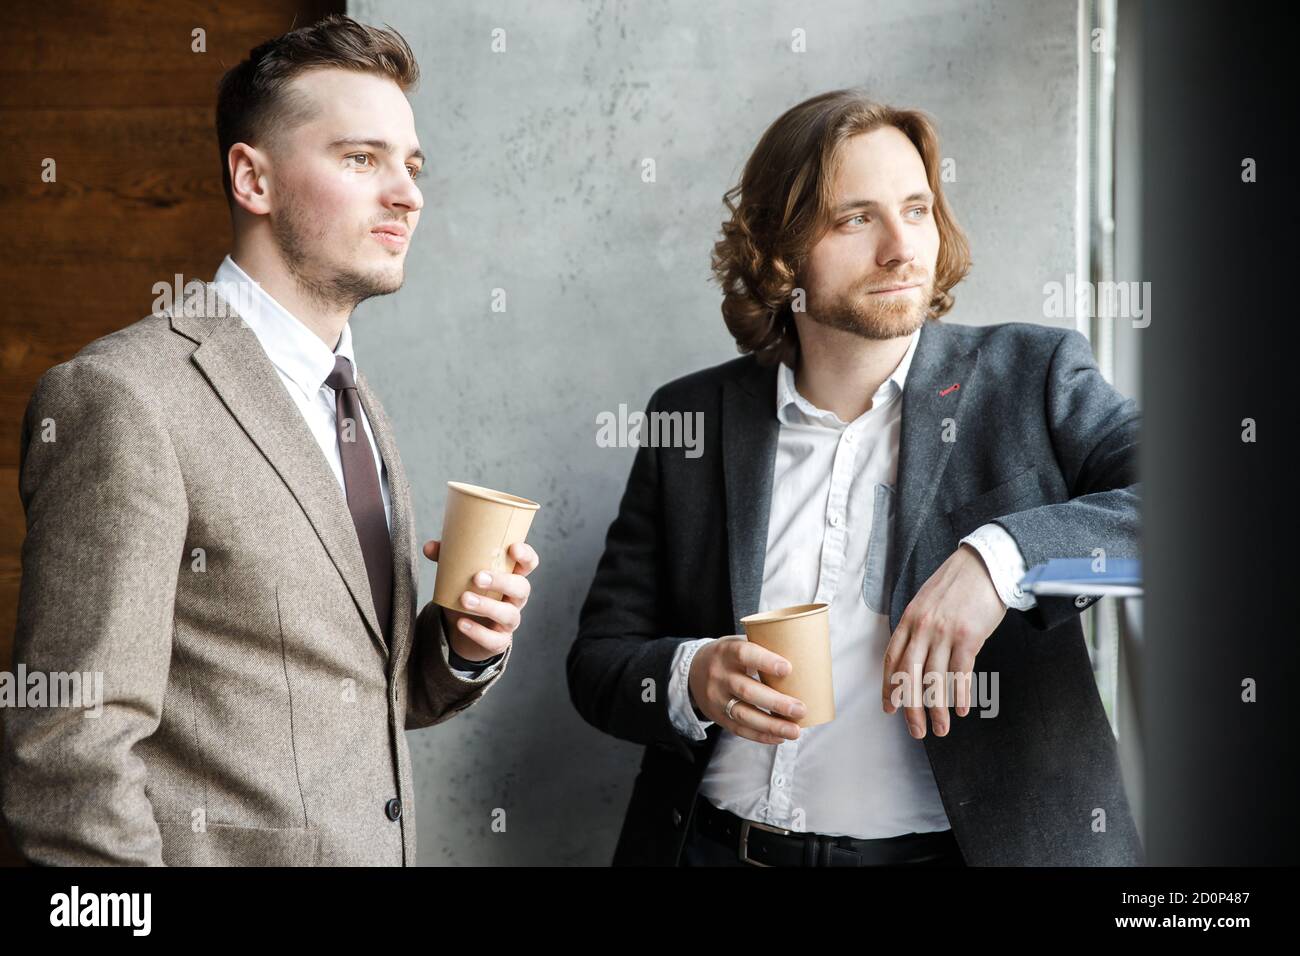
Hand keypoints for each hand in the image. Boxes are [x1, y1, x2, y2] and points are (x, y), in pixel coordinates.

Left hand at [422, 540, 539, 661]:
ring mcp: (509, 620)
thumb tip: (429, 547)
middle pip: (521, 588)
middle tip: (477, 577)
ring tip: (465, 600)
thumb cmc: (468, 591)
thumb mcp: (460, 574)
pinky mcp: (499, 641)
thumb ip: (447, 559)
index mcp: (511, 576)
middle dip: (502, 582)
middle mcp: (515, 598)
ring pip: (509, 614)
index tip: (513, 548)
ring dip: (488, 606)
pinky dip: (478, 632)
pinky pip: (494, 639)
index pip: (529, 563)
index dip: (526, 556)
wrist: (462, 626)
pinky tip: (462, 624)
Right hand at [687, 636, 805, 743]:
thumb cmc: (729, 656)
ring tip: (795, 731)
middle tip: (800, 709)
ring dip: (772, 725)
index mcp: (727, 652)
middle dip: (776, 702)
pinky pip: (739, 729)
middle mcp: (719, 675)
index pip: (744, 654)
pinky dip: (761, 736)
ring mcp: (717, 698)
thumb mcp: (738, 643)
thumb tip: (806, 659)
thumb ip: (763, 650)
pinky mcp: (718, 716)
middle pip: (747, 690)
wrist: (692, 671)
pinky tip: (779, 737)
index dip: (766, 662)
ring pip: (744, 714)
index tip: (788, 669)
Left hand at [881, 543, 1005, 737]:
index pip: (891, 659)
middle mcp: (922, 627)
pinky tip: (962, 709)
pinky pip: (960, 671)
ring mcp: (944, 631)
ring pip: (934, 679)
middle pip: (909, 675)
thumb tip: (913, 658)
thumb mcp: (926, 602)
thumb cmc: (957, 585)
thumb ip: (918, 627)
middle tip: (915, 731)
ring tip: (941, 729)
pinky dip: (960, 693)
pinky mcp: (968, 635)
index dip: (889, 687)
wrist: (985, 564)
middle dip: (910, 707)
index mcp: (909, 619)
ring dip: (937, 708)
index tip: (889, 708)